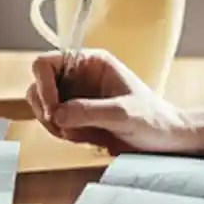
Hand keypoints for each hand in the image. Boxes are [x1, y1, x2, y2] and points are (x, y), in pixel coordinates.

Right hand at [25, 50, 195, 153]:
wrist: (165, 140)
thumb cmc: (154, 119)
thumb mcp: (123, 114)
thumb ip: (89, 111)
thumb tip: (56, 114)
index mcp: (90, 62)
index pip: (46, 63)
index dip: (43, 85)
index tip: (53, 110)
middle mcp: (79, 76)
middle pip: (37, 85)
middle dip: (46, 109)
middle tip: (63, 127)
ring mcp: (75, 96)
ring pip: (42, 107)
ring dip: (53, 124)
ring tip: (80, 134)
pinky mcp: (75, 116)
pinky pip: (53, 123)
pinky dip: (62, 134)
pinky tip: (85, 138)